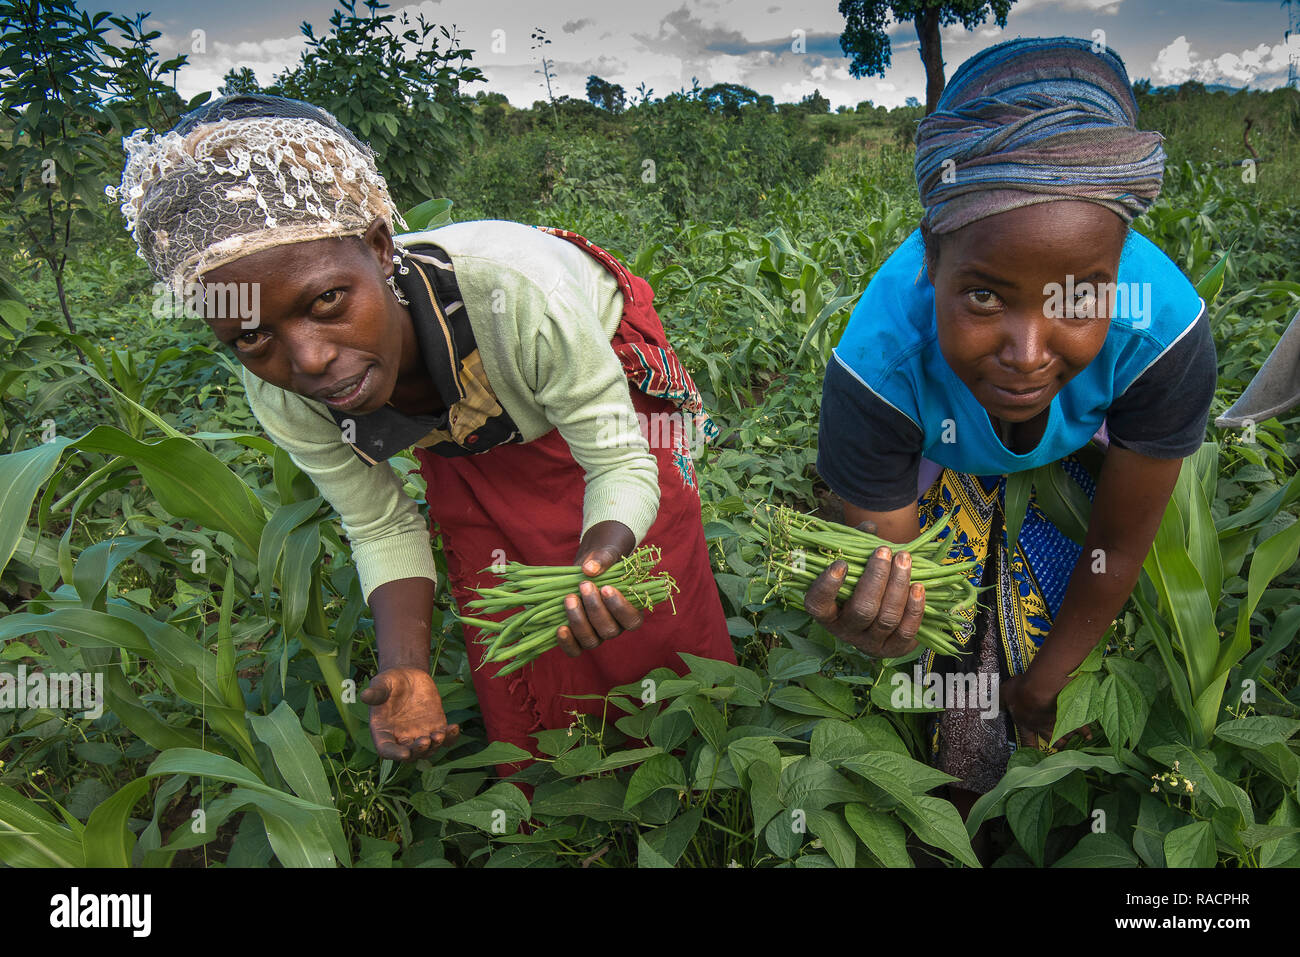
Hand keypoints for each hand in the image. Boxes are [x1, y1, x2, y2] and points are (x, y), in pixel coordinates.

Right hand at [360, 667, 459, 760]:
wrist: (407, 677)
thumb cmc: (390, 682)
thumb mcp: (381, 684)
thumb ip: (376, 692)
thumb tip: (365, 695)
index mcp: (383, 733)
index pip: (387, 750)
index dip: (395, 754)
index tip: (404, 754)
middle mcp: (402, 739)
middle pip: (410, 754)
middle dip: (418, 751)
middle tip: (425, 741)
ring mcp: (420, 735)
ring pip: (429, 750)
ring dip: (435, 746)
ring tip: (440, 734)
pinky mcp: (435, 728)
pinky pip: (445, 739)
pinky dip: (451, 737)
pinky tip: (455, 728)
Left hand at [556, 520, 645, 657]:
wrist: (586, 566)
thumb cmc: (603, 561)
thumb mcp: (607, 554)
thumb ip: (603, 559)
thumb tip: (589, 568)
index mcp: (630, 611)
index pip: (632, 620)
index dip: (620, 608)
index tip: (606, 588)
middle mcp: (615, 627)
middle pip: (609, 631)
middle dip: (595, 609)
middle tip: (585, 585)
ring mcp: (596, 635)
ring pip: (591, 640)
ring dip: (579, 621)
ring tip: (569, 598)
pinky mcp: (578, 638)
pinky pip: (575, 650)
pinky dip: (567, 642)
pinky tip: (560, 628)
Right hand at [802, 520, 926, 657]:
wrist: (882, 616)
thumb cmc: (861, 584)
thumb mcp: (854, 565)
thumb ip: (856, 545)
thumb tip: (870, 527)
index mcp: (827, 612)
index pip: (818, 605)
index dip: (827, 587)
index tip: (841, 563)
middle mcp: (846, 631)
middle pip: (862, 609)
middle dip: (876, 578)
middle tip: (885, 551)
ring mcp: (870, 643)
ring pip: (886, 618)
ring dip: (898, 586)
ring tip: (904, 559)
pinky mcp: (894, 649)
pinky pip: (906, 631)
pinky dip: (914, 609)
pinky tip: (918, 587)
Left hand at [1000, 673, 1091, 749]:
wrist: (1041, 689)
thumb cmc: (1021, 691)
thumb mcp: (1005, 693)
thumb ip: (1000, 698)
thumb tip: (992, 697)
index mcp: (1026, 724)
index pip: (1028, 741)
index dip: (1030, 749)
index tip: (1033, 757)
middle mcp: (1043, 727)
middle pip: (1051, 740)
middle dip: (1055, 744)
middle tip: (1058, 747)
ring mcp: (1059, 723)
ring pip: (1066, 735)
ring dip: (1070, 738)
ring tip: (1074, 742)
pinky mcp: (1071, 716)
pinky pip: (1080, 726)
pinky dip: (1085, 731)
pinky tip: (1089, 736)